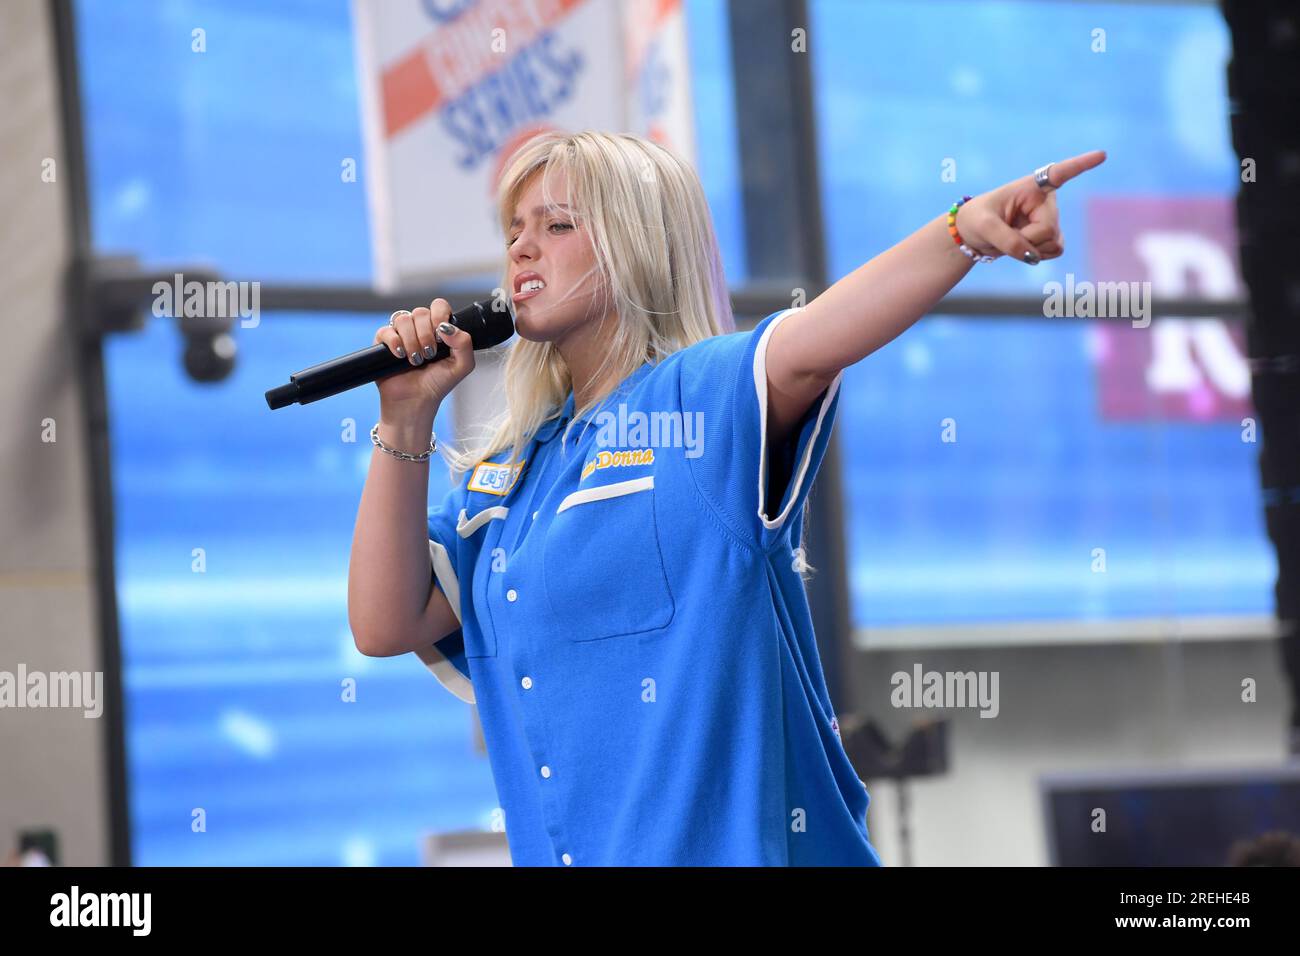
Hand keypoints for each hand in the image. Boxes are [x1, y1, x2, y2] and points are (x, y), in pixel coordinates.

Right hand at [373, 298, 475, 411]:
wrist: (416, 402)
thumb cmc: (437, 384)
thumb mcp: (462, 366)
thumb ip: (464, 343)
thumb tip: (447, 327)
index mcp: (438, 330)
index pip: (439, 306)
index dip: (439, 315)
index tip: (441, 334)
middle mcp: (419, 329)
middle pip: (420, 312)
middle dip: (426, 334)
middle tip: (429, 354)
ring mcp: (401, 335)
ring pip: (403, 319)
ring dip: (412, 341)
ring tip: (415, 360)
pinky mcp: (384, 343)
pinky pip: (386, 330)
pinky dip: (394, 342)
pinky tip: (400, 356)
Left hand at [954, 150, 1106, 263]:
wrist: (975, 235)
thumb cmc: (976, 220)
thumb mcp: (983, 227)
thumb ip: (1007, 240)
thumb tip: (1032, 256)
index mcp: (1030, 186)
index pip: (1058, 173)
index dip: (1081, 164)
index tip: (1102, 155)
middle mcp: (1046, 200)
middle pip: (1047, 229)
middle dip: (1024, 240)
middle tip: (1005, 234)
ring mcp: (1052, 218)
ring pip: (1053, 243)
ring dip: (1030, 249)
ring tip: (1012, 238)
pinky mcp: (1053, 236)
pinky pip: (1055, 251)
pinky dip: (1036, 256)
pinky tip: (1025, 248)